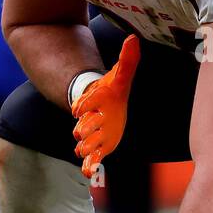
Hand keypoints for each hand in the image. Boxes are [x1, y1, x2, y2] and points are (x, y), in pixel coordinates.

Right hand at [71, 35, 139, 177]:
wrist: (105, 106)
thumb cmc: (112, 91)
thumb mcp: (121, 76)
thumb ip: (127, 59)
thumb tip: (134, 38)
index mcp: (96, 101)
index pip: (85, 102)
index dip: (82, 105)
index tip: (78, 109)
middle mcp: (92, 119)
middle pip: (83, 126)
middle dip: (83, 129)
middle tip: (80, 132)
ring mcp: (94, 134)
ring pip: (84, 143)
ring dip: (84, 147)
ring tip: (84, 152)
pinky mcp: (99, 147)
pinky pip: (91, 159)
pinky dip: (89, 167)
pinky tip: (90, 174)